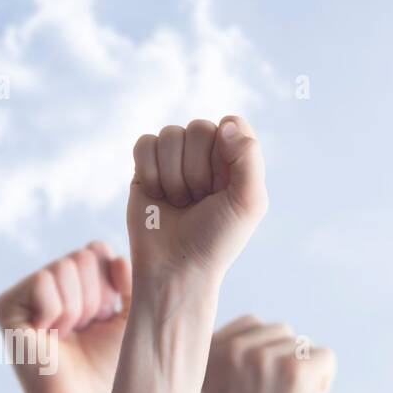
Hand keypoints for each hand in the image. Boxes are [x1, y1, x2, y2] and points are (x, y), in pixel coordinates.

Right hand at [0, 241, 130, 392]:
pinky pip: (42, 282)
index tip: (102, 319)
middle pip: (82, 256)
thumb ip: (129, 281)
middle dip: (92, 298)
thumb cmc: (104, 365)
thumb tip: (113, 255)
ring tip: (66, 335)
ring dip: (75, 309)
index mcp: (72, 282)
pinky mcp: (6, 305)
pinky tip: (47, 335)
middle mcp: (46, 282)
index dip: (108, 285)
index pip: (96, 250)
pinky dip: (55, 312)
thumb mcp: (128, 317)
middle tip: (82, 331)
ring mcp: (24, 292)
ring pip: (63, 268)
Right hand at [126, 116, 266, 292]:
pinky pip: (144, 144)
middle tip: (199, 200)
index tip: (223, 185)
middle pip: (198, 128)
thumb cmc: (216, 240)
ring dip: (173, 176)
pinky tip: (157, 196)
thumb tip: (225, 123)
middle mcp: (205, 155)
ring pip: (169, 135)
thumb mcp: (248, 202)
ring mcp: (173, 161)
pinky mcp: (145, 169)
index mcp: (234, 159)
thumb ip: (248, 157)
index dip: (225, 151)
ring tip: (179, 202)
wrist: (175, 268)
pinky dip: (150, 172)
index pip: (231, 123)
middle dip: (197, 170)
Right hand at [203, 316, 334, 392]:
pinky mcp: (295, 371)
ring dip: (302, 371)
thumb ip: (225, 352)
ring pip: (301, 344)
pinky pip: (324, 356)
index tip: (254, 390)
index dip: (262, 355)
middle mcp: (230, 350)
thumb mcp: (214, 387)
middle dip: (283, 361)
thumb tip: (253, 322)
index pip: (249, 324)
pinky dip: (323, 380)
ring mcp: (262, 359)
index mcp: (207, 352)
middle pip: (278, 331)